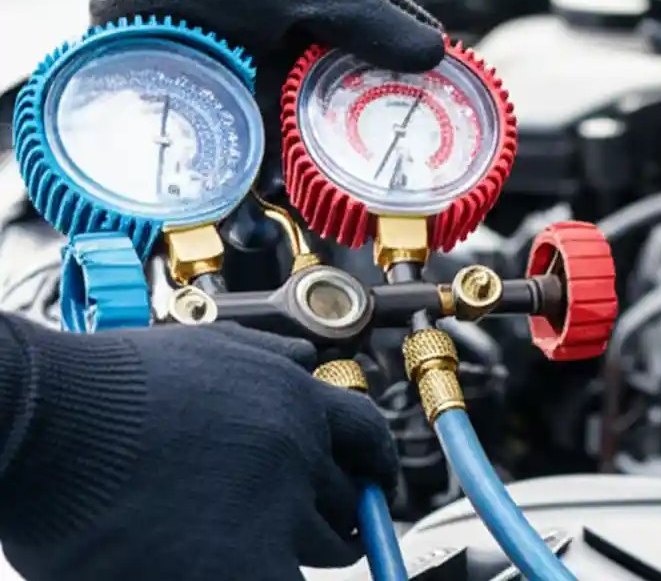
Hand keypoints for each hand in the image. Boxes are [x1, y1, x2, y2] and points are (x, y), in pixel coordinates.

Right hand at [0, 316, 395, 580]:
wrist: (41, 418)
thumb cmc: (102, 388)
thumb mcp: (200, 349)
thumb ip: (262, 356)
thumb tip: (306, 359)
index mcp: (290, 397)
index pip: (366, 436)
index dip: (372, 465)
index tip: (373, 485)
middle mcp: (295, 449)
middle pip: (343, 500)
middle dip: (322, 514)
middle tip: (290, 528)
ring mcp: (274, 507)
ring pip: (319, 547)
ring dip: (288, 550)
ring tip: (233, 542)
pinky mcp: (245, 564)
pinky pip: (288, 580)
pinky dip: (272, 573)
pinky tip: (233, 564)